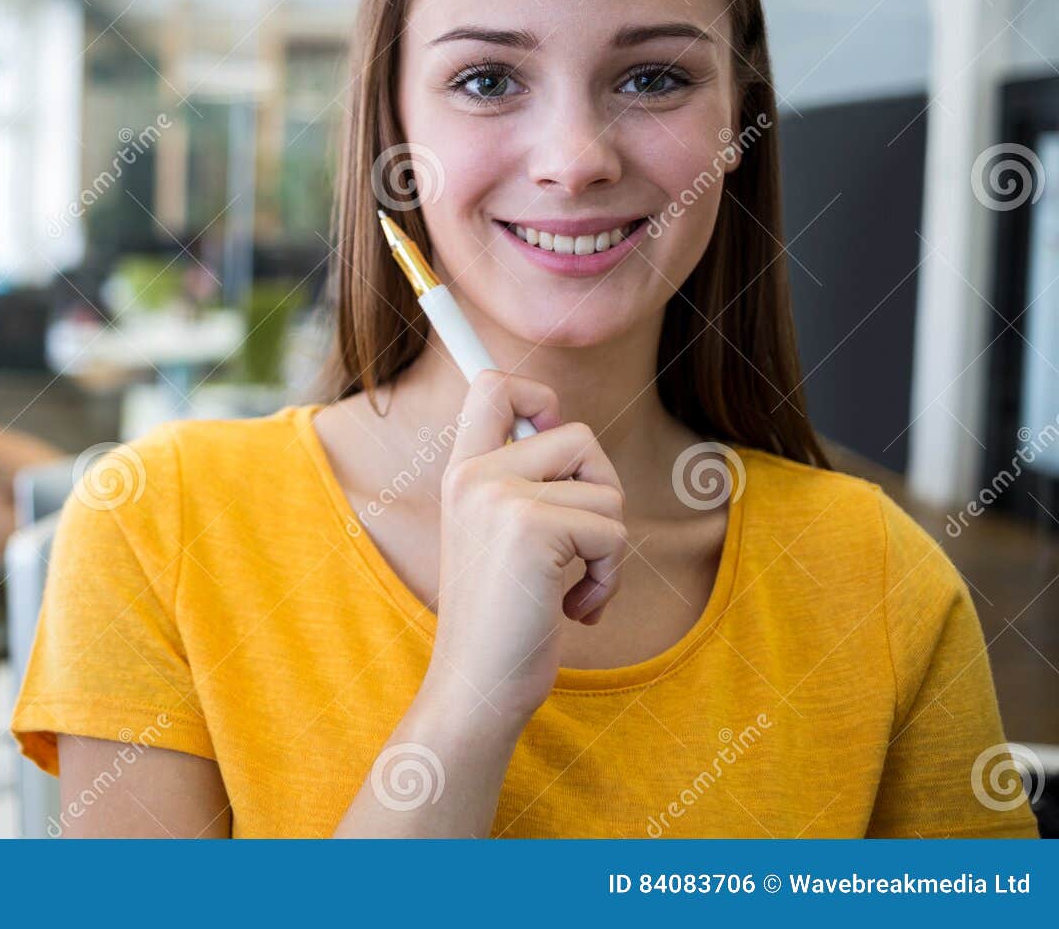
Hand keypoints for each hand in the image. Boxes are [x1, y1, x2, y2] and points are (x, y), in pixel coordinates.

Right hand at [428, 371, 626, 726]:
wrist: (476, 687)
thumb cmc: (498, 620)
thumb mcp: (494, 536)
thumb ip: (518, 484)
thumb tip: (562, 426)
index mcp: (461, 473)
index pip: (491, 386)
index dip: (534, 391)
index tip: (547, 426)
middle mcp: (474, 475)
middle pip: (576, 432)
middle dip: (600, 488)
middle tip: (579, 539)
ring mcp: (500, 498)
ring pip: (605, 488)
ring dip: (607, 546)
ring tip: (572, 584)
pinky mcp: (533, 529)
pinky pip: (612, 531)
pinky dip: (608, 578)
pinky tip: (574, 607)